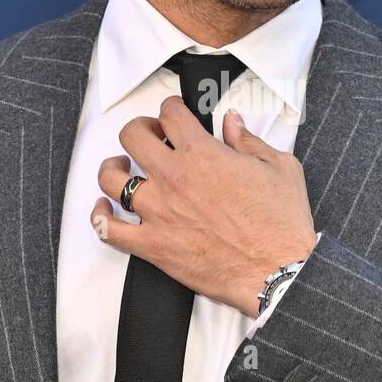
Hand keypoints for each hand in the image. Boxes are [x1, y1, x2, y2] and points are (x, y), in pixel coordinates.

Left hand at [90, 96, 317, 318]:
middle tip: (152, 138)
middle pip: (132, 136)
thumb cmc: (282, 224)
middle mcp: (174, 178)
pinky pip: (108, 229)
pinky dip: (100, 216)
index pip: (170, 113)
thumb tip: (232, 123)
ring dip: (114, 168)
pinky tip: (104, 207)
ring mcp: (158, 212)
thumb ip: (249, 141)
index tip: (175, 117)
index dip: (171, 109)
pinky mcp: (153, 245)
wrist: (278, 273)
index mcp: (203, 153)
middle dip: (141, 130)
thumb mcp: (280, 168)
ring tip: (123, 168)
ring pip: (112, 179)